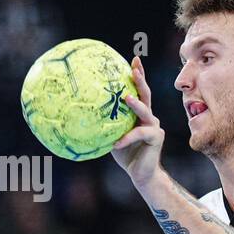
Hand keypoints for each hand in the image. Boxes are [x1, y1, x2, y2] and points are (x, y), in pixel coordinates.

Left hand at [112, 55, 165, 190]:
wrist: (141, 174)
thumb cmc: (124, 153)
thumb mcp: (110, 135)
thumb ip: (103, 123)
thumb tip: (77, 112)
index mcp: (138, 113)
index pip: (138, 90)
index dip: (137, 74)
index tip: (133, 59)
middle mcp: (149, 117)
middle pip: (146, 94)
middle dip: (141, 79)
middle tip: (134, 66)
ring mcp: (154, 126)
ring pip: (146, 111)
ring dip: (136, 104)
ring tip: (126, 97)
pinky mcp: (156, 138)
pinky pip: (139, 134)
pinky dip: (126, 138)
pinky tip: (115, 143)